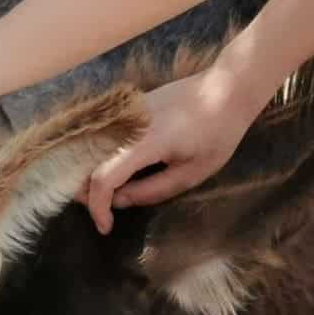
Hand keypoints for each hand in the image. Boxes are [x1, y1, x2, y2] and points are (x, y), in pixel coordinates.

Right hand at [77, 66, 262, 232]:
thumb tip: (119, 202)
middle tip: (102, 213)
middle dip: (86, 192)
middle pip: (86, 161)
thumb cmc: (218, 133)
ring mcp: (124, 112)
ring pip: (88, 148)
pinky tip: (111, 172)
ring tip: (105, 196)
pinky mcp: (126, 107)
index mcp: (146, 142)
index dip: (98, 206)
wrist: (227, 88)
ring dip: (88, 174)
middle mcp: (127, 124)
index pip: (104, 177)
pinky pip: (101, 136)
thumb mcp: (191, 173)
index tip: (105, 226)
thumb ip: (151, 190)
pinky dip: (97, 157)